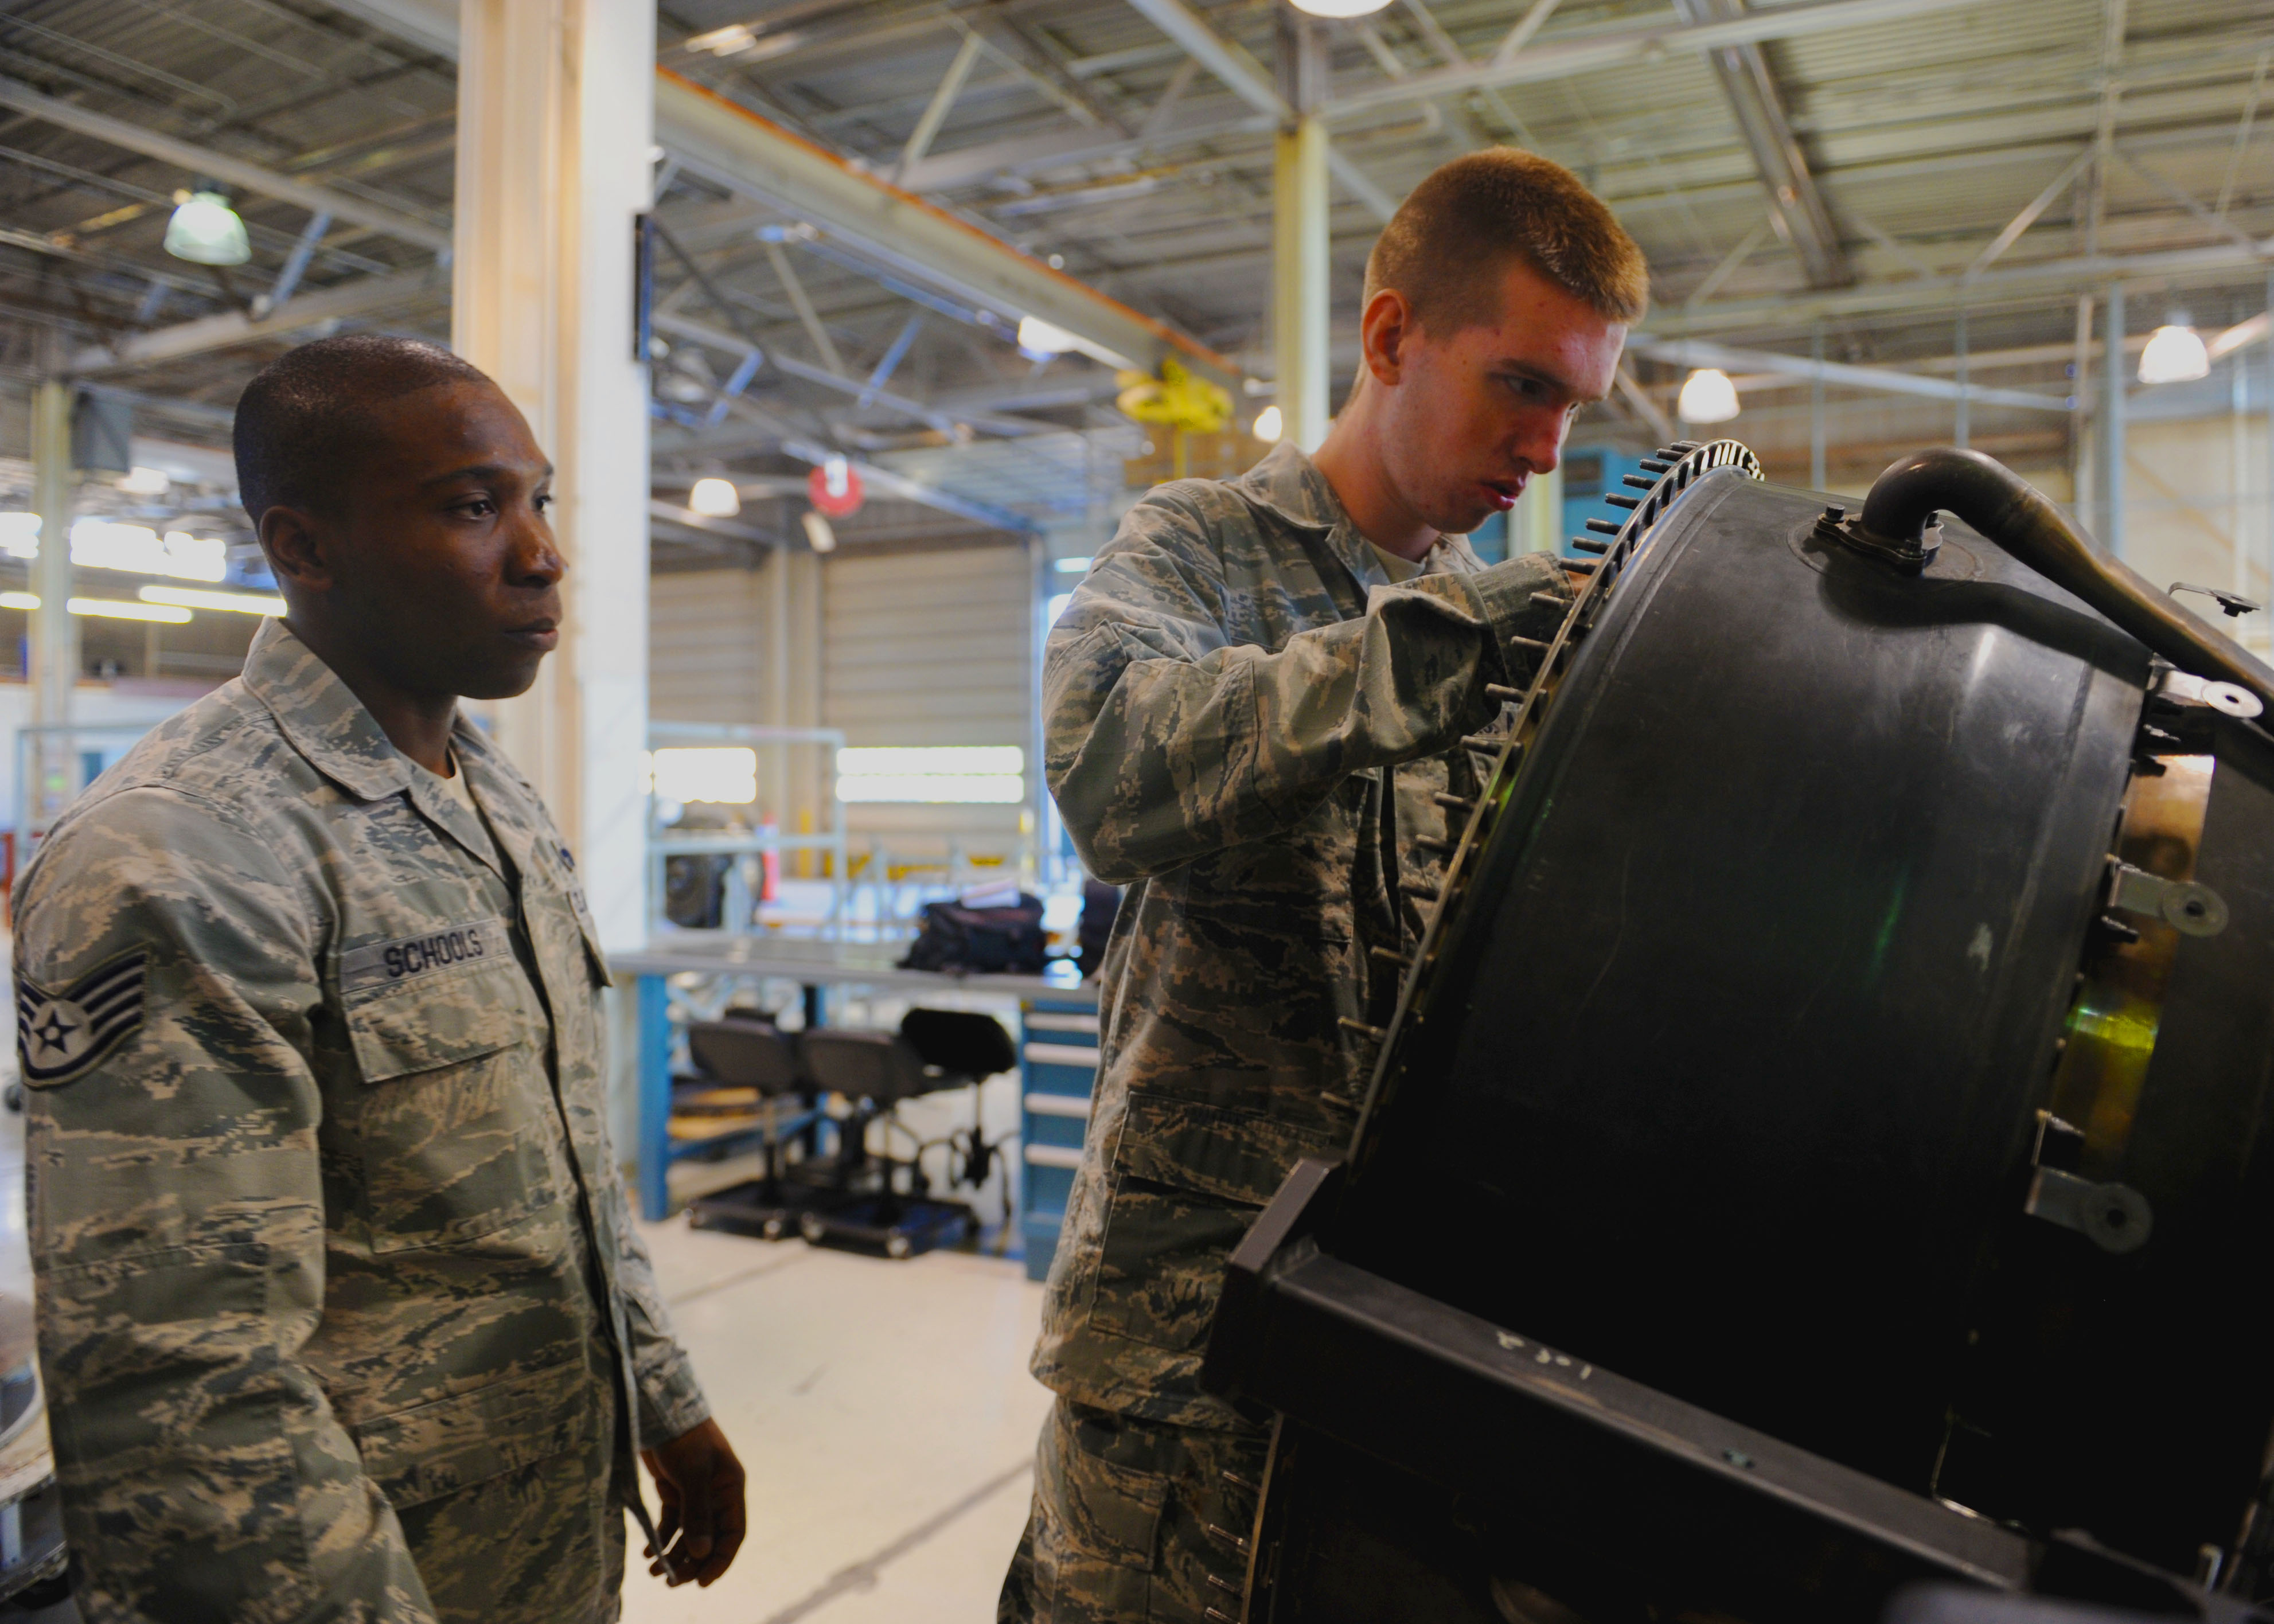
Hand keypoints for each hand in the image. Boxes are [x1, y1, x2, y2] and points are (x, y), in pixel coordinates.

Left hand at [640, 1417, 746, 1586]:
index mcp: (730, 1489)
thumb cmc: (684, 1437)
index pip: (732, 1533)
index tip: (703, 1582)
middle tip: (672, 1582)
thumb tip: (701, 1553)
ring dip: (675, 1554)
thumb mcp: (693, 1474)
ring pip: (689, 1534)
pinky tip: (649, 1553)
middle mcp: (716, 1495)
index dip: (720, 1560)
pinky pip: (672, 1523)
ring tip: (655, 1573)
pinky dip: (662, 1539)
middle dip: (693, 1562)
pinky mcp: (674, 1491)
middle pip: (709, 1539)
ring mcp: (695, 1494)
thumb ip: (698, 1513)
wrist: (659, 1410)